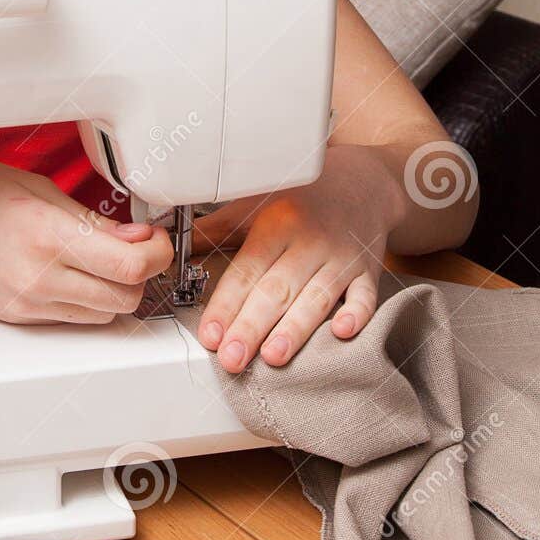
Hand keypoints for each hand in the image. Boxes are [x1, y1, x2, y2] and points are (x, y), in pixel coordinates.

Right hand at [0, 154, 174, 325]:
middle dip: (141, 273)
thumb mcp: (36, 187)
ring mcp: (26, 303)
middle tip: (135, 246)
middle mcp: (38, 277)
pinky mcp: (16, 317)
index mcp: (47, 234)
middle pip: (126, 298)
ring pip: (103, 314)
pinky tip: (75, 272)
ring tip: (103, 259)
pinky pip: (71, 318)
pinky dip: (86, 299)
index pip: (129, 264)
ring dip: (115, 290)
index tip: (154, 238)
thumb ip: (91, 218)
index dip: (157, 253)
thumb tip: (135, 236)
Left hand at [190, 144, 403, 372]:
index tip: (209, 334)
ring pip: (317, 297)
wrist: (362, 181)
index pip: (246, 270)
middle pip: (277, 289)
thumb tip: (171, 246)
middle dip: (252, 326)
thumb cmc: (302, 197)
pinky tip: (342, 333)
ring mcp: (342, 257)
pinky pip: (366, 295)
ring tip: (273, 357)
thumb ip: (216, 229)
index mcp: (277, 223)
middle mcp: (310, 241)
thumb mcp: (255, 201)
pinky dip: (358, 314)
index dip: (226, 304)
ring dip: (295, 329)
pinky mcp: (368, 270)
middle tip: (232, 358)